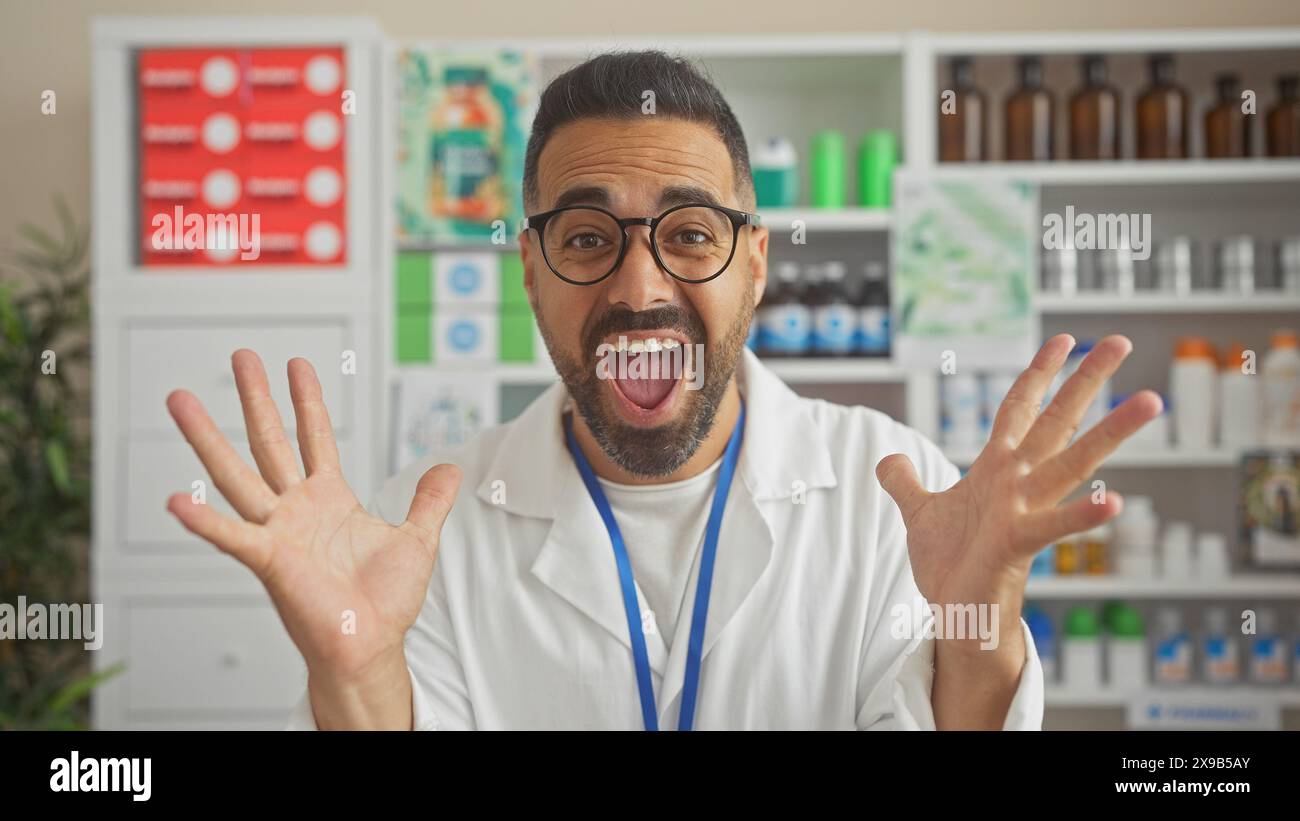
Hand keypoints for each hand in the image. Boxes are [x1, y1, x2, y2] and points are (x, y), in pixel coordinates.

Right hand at [165, 350, 460, 723]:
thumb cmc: (385, 603)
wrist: (371, 647)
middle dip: (255, 398)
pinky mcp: (271, 561)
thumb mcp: (418, 538)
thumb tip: (450, 468)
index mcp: (329, 500)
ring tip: (179, 401)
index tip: (296, 363)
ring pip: (237, 474)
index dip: (307, 400)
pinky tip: (176, 501)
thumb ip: (429, 501)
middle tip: (239, 356)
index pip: (315, 437)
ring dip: (207, 439)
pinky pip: (233, 537)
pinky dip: (205, 522)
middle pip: (269, 441)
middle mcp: (297, 510)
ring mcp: (278, 532)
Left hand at [876, 335, 1160, 725]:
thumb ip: (904, 481)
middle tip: (1121, 340)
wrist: (955, 613)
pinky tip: (1116, 501)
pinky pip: (1054, 526)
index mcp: (996, 468)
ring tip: (1150, 401)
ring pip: (1072, 462)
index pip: (1019, 408)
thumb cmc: (949, 564)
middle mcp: (1017, 482)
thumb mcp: (920, 511)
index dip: (1038, 374)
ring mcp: (1023, 509)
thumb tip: (886, 459)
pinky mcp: (1017, 543)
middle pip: (1057, 420)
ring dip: (1111, 432)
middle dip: (1087, 380)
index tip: (1062, 339)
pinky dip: (1083, 516)